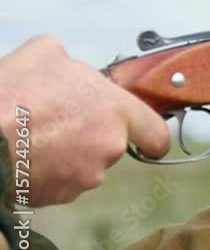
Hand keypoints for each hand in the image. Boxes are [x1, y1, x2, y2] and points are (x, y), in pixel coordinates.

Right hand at [0, 36, 170, 205]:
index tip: (145, 139)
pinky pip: (57, 183)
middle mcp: (109, 148)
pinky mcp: (57, 197)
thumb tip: (66, 67)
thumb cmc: (13, 93)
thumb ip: (70, 62)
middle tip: (56, 121)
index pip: (155, 133)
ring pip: (82, 165)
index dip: (150, 136)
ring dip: (65, 155)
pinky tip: (22, 157)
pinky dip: (44, 173)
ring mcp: (84, 176)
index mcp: (116, 112)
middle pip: (109, 145)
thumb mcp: (45, 53)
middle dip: (87, 136)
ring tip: (31, 138)